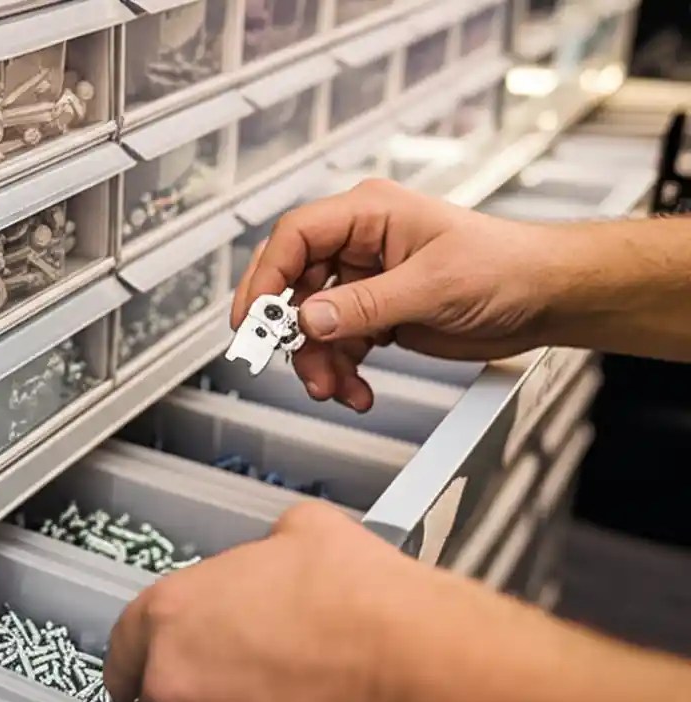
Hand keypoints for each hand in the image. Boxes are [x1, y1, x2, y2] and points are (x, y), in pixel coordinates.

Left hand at [102, 503, 432, 701]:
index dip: (141, 653)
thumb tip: (273, 549)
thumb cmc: (353, 595)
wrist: (399, 648)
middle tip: (219, 681)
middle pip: (149, 692)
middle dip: (179, 685)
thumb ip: (259, 548)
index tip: (150, 664)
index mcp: (169, 609)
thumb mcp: (297, 530)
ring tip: (250, 699)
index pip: (123, 645)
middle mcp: (170, 671)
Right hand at [232, 180, 565, 411]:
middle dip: (286, 327)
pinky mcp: (377, 313)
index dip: (267, 277)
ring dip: (317, 360)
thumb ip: (364, 305)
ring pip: (313, 322)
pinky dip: (341, 371)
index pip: (295, 237)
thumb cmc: (506, 265)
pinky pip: (338, 344)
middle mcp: (360, 243)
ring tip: (332, 387)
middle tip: (275, 358)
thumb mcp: (431, 285)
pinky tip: (356, 390)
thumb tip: (310, 319)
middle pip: (294, 282)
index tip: (254, 318)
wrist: (546, 298)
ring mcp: (366, 280)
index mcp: (368, 213)